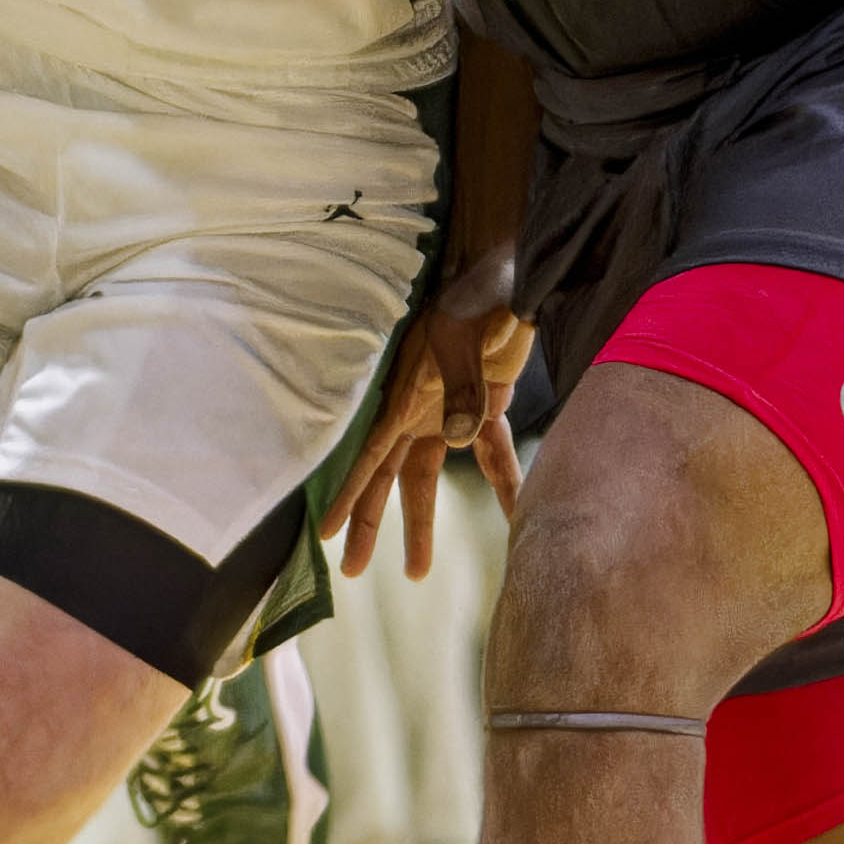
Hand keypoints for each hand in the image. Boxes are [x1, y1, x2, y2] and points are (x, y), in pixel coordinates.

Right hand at [320, 269, 530, 581]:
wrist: (513, 271)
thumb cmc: (477, 295)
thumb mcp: (463, 336)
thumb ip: (461, 389)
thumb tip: (454, 441)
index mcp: (405, 395)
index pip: (370, 456)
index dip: (347, 495)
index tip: (325, 535)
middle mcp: (421, 410)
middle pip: (390, 478)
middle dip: (371, 524)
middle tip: (353, 571)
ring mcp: (451, 409)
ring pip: (431, 478)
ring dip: (424, 523)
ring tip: (417, 572)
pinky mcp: (486, 405)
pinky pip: (492, 456)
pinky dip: (504, 485)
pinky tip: (518, 517)